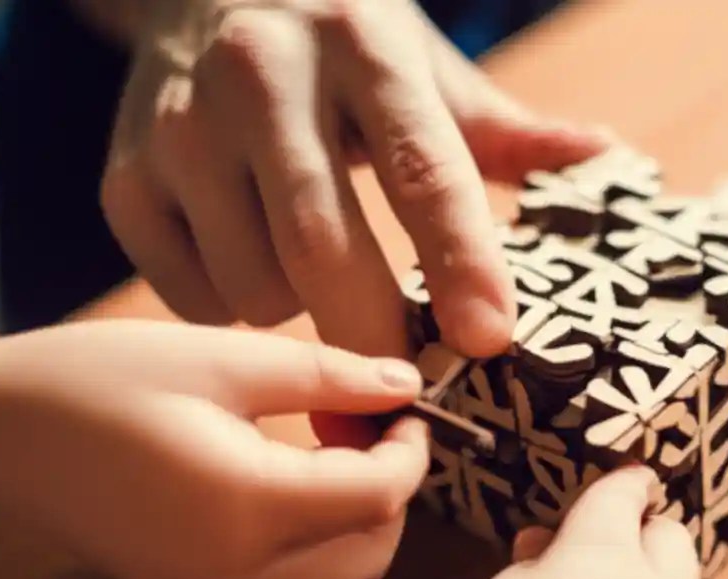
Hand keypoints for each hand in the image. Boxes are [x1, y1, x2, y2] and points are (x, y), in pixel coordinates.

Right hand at [0, 320, 428, 578]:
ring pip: (331, 567)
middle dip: (391, 486)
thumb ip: (326, 374)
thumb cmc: (95, 380)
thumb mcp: (220, 357)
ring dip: (355, 508)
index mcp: (247, 509)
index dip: (411, 449)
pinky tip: (284, 459)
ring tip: (327, 430)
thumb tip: (405, 383)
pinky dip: (309, 522)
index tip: (406, 400)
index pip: (380, 499)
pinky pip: (283, 568)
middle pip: (368, 550)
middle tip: (369, 416)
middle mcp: (235, 570)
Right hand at [101, 0, 609, 357]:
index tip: (489, 340)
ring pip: (255, 282)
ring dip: (303, 316)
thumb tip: (603, 157)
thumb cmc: (341, 46)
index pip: (422, 167)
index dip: (461, 261)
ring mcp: (179, 125)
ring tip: (319, 278)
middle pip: (323, 243)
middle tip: (411, 387)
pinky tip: (252, 263)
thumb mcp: (423, 65)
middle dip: (374, 332)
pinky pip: (192, 294)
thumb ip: (503, 126)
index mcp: (361, 43)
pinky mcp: (124, 175)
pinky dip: (237, 310)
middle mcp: (262, 75)